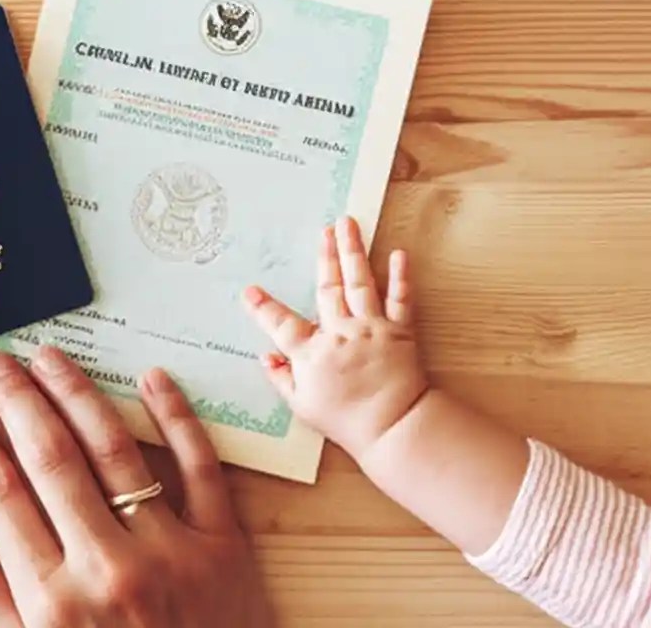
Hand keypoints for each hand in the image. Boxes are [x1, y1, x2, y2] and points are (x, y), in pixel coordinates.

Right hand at [0, 348, 273, 627]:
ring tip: (51, 358)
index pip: (1, 499)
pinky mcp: (224, 546)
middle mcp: (107, 569)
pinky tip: (152, 380)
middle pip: (51, 460)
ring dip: (78, 394)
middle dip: (19, 402)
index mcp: (53, 603)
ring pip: (114, 451)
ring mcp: (170, 552)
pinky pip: (200, 467)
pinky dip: (177, 418)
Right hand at [241, 216, 425, 460]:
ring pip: (360, 283)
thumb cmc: (344, 420)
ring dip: (352, 251)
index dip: (263, 308)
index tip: (249, 291)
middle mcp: (340, 333)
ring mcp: (371, 329)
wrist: (392, 427)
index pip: (281, 324)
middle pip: (328, 288)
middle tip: (322, 229)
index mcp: (312, 353)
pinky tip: (398, 253)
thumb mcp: (302, 405)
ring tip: (348, 224)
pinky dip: (400, 276)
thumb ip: (281, 378)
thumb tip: (265, 356)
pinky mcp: (399, 331)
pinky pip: (400, 299)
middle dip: (324, 256)